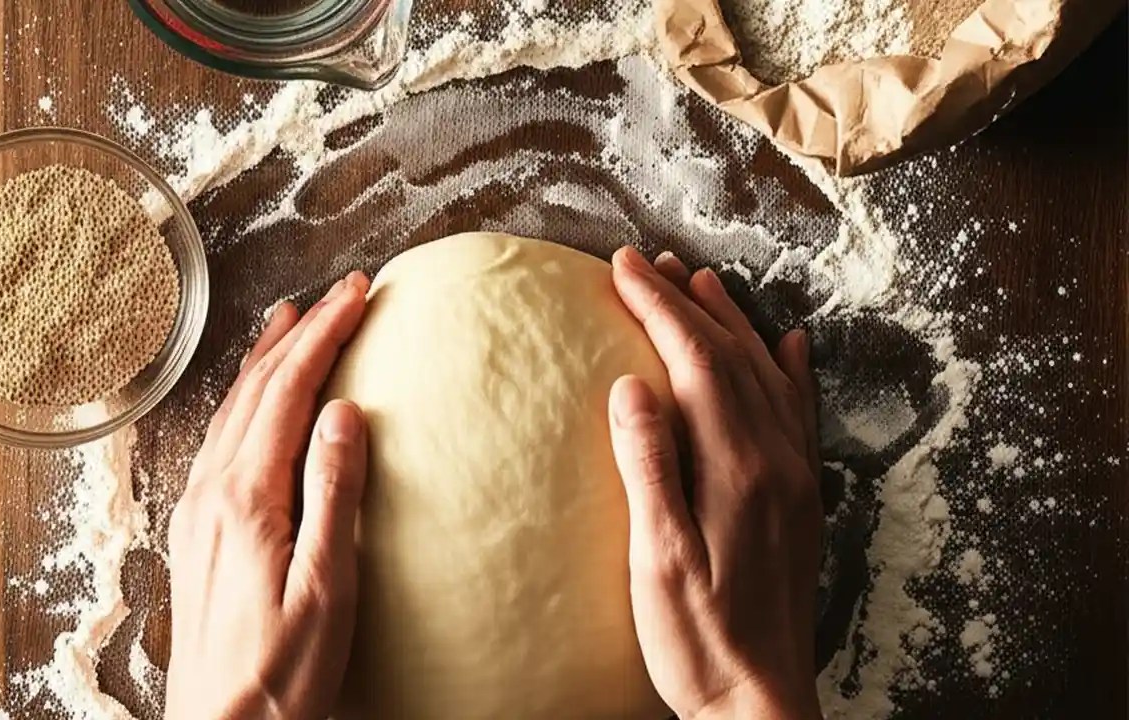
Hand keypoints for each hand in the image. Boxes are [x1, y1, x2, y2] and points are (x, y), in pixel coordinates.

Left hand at [165, 272, 370, 719]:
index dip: (324, 335)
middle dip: (299, 334)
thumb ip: (332, 493)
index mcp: (247, 498)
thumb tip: (343, 412)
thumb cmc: (283, 674)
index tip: (355, 293)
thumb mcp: (326, 588)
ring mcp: (197, 511)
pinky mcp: (196, 532)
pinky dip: (244, 401)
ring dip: (265, 360)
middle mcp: (212, 493)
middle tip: (336, 293)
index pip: (290, 392)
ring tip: (289, 323)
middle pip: (256, 390)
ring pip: (232, 411)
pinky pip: (219, 440)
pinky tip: (254, 402)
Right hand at [607, 249, 821, 719]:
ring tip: (704, 282)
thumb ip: (649, 468)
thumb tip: (631, 387)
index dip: (658, 308)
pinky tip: (792, 345)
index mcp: (738, 468)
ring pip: (767, 374)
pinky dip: (792, 369)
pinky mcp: (802, 497)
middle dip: (687, 301)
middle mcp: (776, 460)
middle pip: (731, 356)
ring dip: (733, 322)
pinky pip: (800, 413)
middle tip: (649, 262)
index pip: (695, 362)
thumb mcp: (659, 559)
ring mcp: (795, 477)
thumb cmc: (699, 638)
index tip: (623, 267)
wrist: (760, 700)